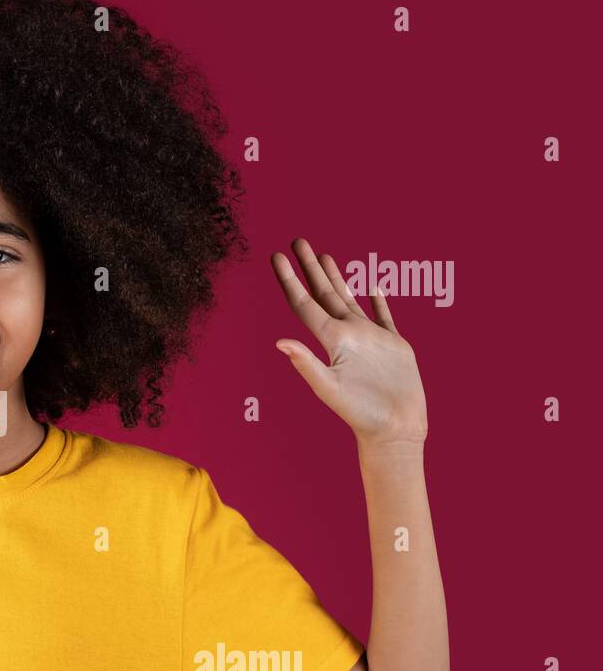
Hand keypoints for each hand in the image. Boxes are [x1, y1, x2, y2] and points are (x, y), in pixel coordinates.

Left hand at [270, 238, 427, 447]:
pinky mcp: (394, 345)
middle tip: (298, 240)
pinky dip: (378, 300)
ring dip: (337, 278)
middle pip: (325, 293)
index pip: (305, 304)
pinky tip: (372, 285)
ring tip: (325, 256)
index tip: (277, 256)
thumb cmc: (360, 414)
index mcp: (331, 341)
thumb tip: (279, 343)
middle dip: (311, 268)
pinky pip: (385, 316)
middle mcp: (348, 335)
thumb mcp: (329, 388)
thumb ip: (306, 364)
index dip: (290, 280)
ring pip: (349, 300)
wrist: (394, 431)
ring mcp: (370, 339)